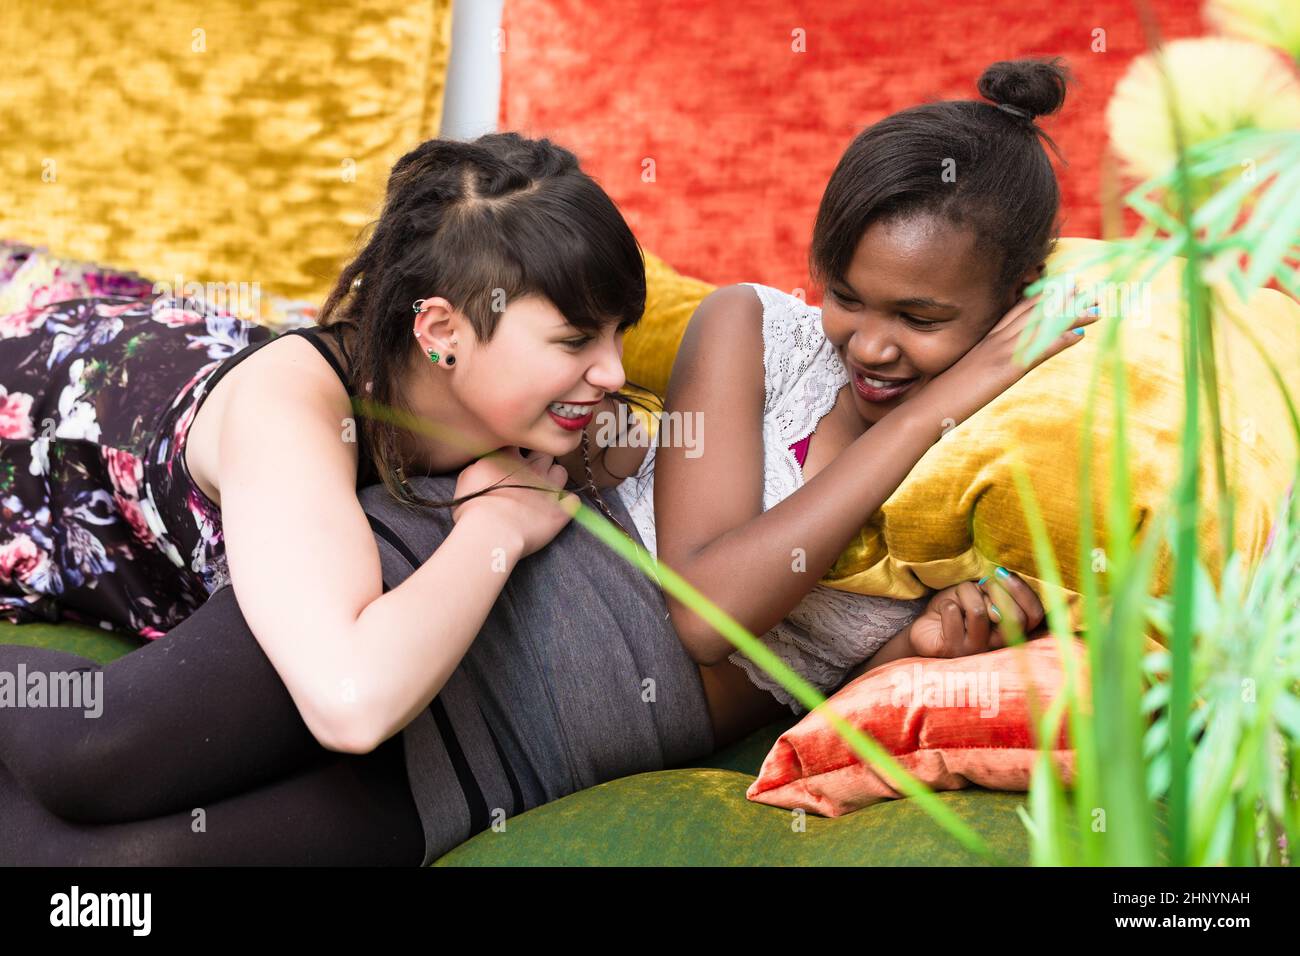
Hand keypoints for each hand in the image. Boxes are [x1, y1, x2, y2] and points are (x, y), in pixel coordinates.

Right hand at [450, 446, 578, 557]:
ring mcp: (549, 489)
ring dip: (554, 479)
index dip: (517, 447)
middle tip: (530, 473)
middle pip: (544, 453)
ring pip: (561, 472)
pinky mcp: (560, 511)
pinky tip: (558, 509)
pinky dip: (567, 504)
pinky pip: (573, 501)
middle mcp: (533, 468)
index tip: (513, 456)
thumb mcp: (467, 477)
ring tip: (544, 491)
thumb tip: (487, 464)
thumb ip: (481, 465)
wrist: (491, 532)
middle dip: (539, 460)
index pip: (520, 439)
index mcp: (509, 457)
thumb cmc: (473, 506)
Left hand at [906, 569, 1046, 658]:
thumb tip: (997, 608)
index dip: (1023, 592)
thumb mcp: (979, 594)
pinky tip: (942, 612)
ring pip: (979, 611)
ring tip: (956, 598)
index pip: (1035, 616)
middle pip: (1015, 618)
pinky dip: (946, 603)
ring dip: (965, 593)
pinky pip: (953, 614)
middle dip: (997, 589)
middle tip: (982, 582)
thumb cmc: (957, 607)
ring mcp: (974, 651)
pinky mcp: (950, 650)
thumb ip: (993, 596)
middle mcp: (997, 644)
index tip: (1002, 572)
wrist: (926, 625)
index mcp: (1011, 630)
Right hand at [911, 294, 1100, 431]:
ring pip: (1040, 327)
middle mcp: (992, 341)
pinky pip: (1039, 351)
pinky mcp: (1005, 370)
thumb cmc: (932, 397)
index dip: (1037, 299)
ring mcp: (999, 353)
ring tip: (1094, 306)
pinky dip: (1060, 341)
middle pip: (1030, 313)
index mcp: (980, 341)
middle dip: (1059, 300)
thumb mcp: (953, 377)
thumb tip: (973, 371)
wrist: (924, 409)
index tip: (1057, 289)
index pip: (1012, 313)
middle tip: (1084, 288)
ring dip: (1069, 316)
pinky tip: (1081, 335)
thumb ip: (967, 368)